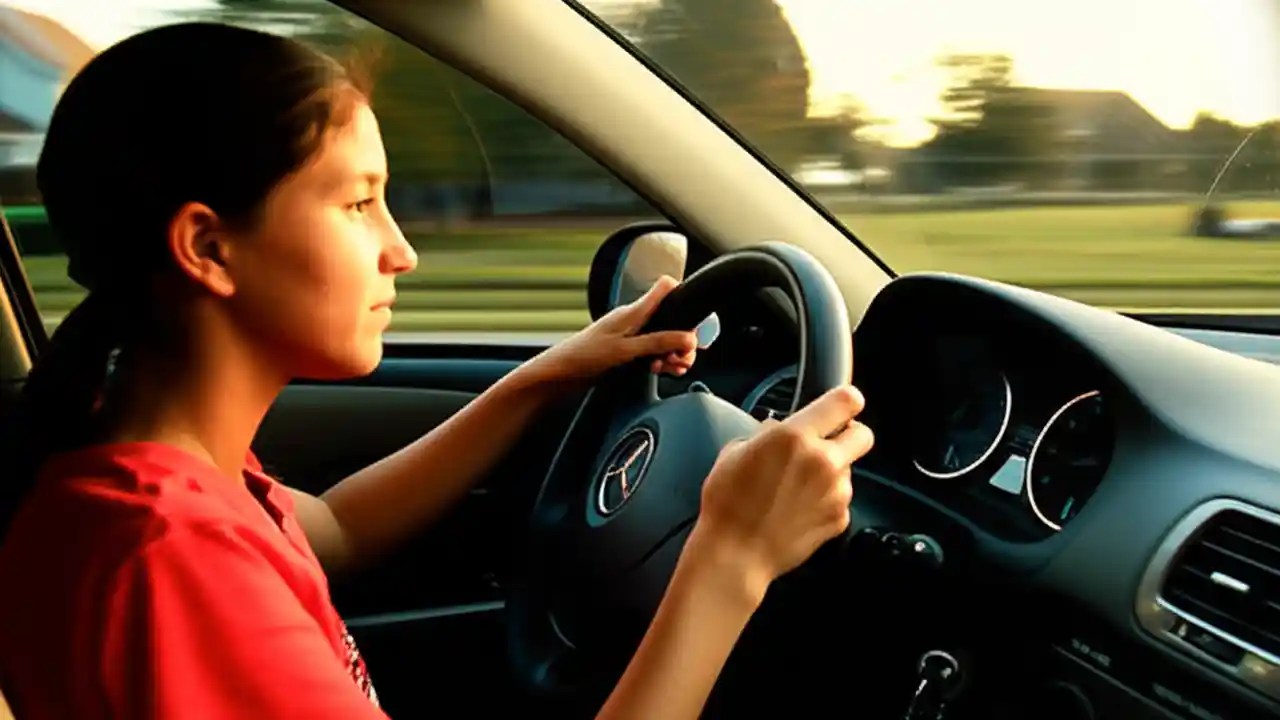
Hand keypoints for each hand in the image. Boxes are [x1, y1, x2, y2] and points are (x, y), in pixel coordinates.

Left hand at [521, 275, 697, 388]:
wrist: (560, 374)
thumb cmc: (585, 357)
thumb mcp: (627, 349)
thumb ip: (659, 341)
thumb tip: (689, 338)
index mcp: (634, 311)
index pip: (666, 288)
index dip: (684, 297)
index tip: (694, 322)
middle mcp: (636, 319)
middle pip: (673, 319)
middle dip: (683, 340)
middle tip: (680, 359)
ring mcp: (633, 335)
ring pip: (666, 338)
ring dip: (674, 353)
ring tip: (670, 368)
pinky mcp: (629, 351)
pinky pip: (655, 351)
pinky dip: (662, 361)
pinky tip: (660, 371)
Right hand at [688, 385, 874, 599]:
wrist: (735, 554)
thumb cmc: (728, 504)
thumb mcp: (735, 451)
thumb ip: (767, 433)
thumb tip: (780, 428)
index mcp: (796, 437)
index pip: (846, 401)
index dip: (846, 400)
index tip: (841, 405)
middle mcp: (823, 461)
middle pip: (863, 434)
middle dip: (847, 435)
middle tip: (825, 443)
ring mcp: (836, 492)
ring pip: (849, 469)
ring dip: (831, 471)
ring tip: (797, 486)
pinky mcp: (839, 518)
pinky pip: (841, 498)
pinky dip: (825, 499)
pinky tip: (799, 508)